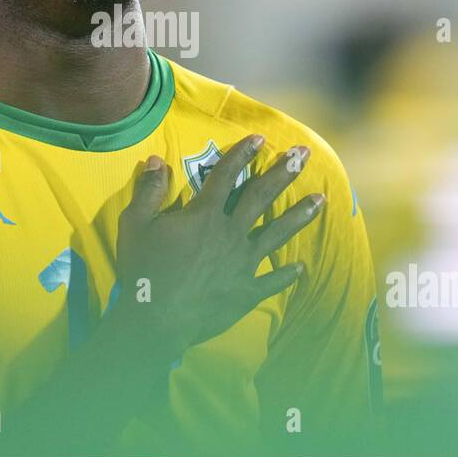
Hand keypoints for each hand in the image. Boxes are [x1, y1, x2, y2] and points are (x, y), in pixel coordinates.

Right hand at [114, 134, 324, 358]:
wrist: (156, 319)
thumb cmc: (142, 270)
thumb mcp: (134, 225)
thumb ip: (148, 191)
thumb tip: (156, 160)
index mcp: (204, 214)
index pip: (226, 175)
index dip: (242, 154)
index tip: (260, 137)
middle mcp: (230, 233)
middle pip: (261, 197)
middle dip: (283, 173)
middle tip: (304, 155)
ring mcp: (242, 263)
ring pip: (277, 233)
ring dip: (300, 215)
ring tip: (322, 200)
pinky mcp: (246, 291)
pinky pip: (272, 281)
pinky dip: (287, 275)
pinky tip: (301, 268)